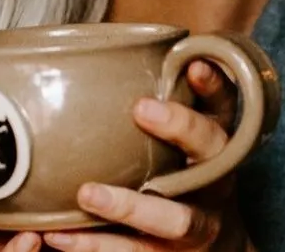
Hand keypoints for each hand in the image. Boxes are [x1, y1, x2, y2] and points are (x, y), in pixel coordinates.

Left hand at [42, 60, 253, 251]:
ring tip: (87, 193)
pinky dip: (95, 247)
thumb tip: (109, 52)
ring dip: (128, 206)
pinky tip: (59, 235)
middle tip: (142, 107)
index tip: (194, 64)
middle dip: (181, 127)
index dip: (214, 84)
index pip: (225, 106)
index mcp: (218, 145)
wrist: (216, 246)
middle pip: (210, 153)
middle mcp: (215, 182)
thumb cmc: (186, 175)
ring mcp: (198, 225)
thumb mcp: (187, 138)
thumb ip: (163, 102)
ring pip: (172, 219)